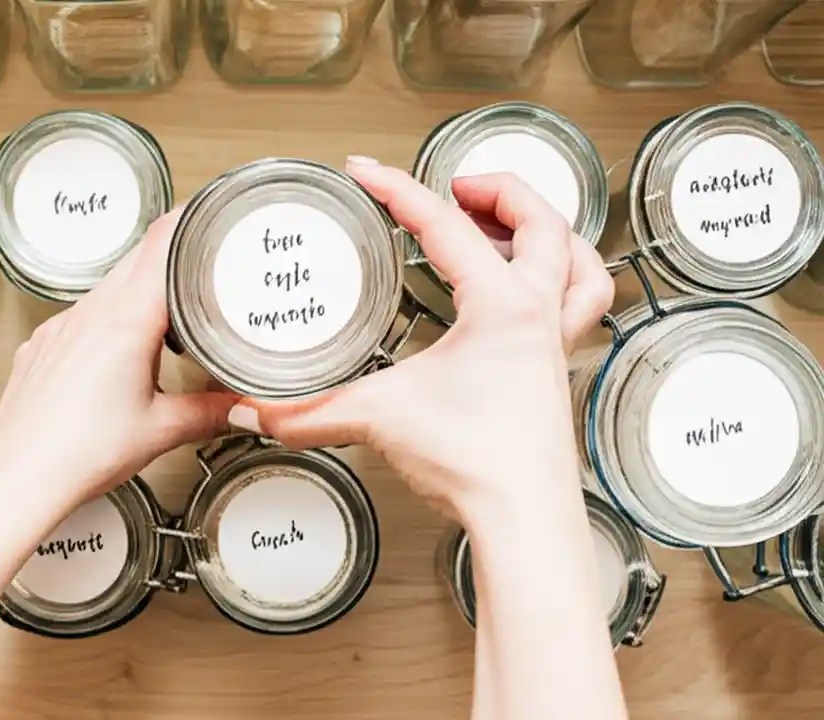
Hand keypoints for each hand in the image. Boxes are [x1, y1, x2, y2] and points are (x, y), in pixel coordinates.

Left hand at [0, 210, 237, 509]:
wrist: (19, 476)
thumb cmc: (80, 452)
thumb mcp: (162, 430)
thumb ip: (211, 411)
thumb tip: (244, 406)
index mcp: (126, 320)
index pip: (161, 243)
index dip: (189, 219)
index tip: (212, 210)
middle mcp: (90, 313)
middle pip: (137, 260)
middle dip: (172, 255)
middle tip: (204, 263)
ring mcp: (61, 327)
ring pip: (108, 288)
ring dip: (139, 291)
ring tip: (169, 312)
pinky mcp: (42, 346)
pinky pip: (81, 317)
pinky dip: (107, 320)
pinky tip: (120, 351)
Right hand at [228, 160, 613, 525]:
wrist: (521, 518)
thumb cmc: (475, 464)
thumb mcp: (377, 418)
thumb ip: (308, 411)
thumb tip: (255, 409)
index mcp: (501, 306)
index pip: (445, 227)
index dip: (398, 190)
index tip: (366, 172)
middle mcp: (539, 314)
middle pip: (543, 222)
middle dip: (498, 190)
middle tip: (454, 186)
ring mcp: (555, 343)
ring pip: (582, 262)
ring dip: (548, 229)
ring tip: (506, 222)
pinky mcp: (556, 372)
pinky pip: (580, 308)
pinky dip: (565, 281)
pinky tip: (528, 292)